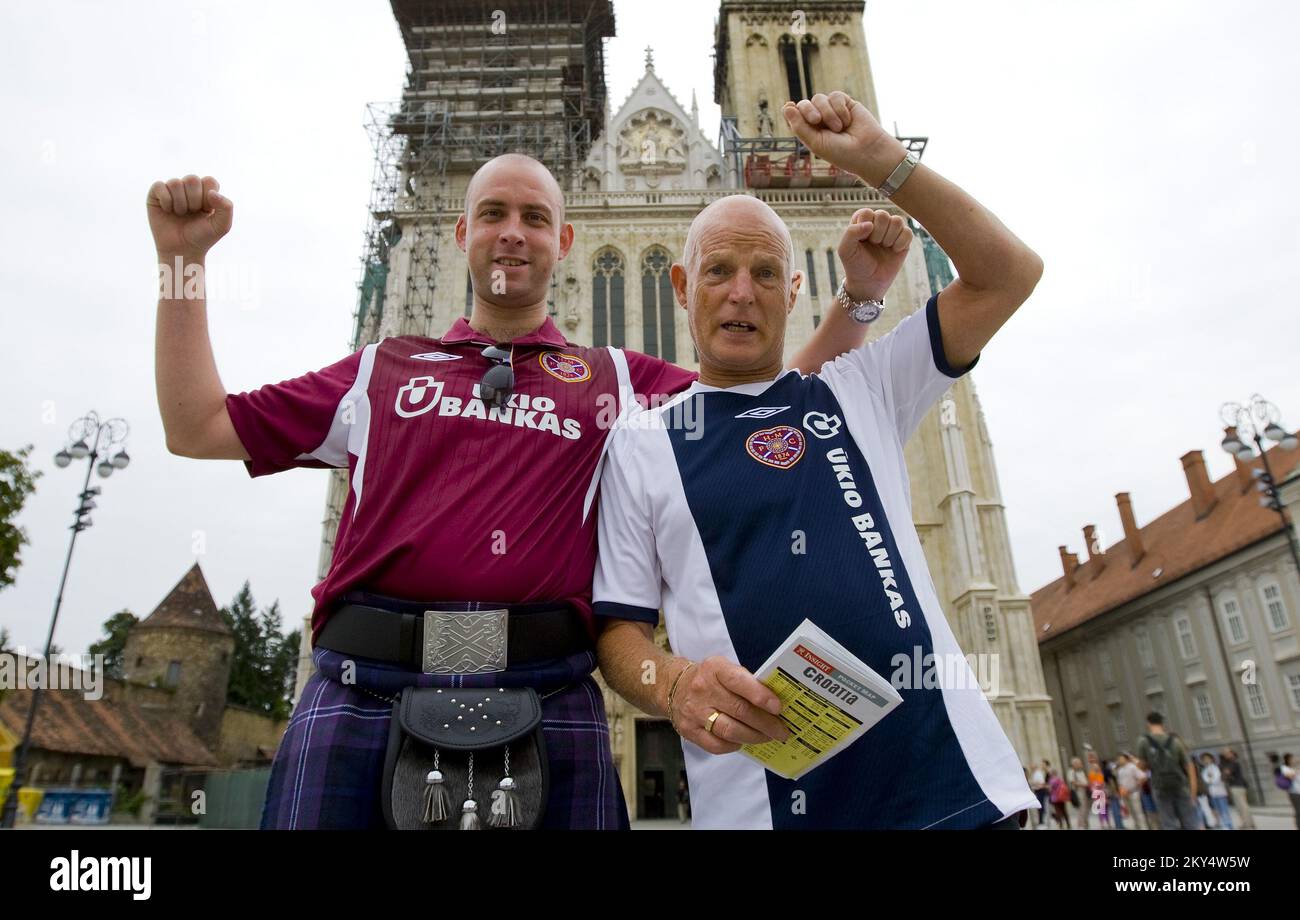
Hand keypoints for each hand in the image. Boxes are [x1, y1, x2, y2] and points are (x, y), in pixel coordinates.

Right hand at [147, 174, 232, 258]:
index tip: (206, 211)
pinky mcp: (155, 195)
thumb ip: (226, 207)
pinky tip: (168, 211)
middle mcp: (188, 189)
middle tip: (192, 213)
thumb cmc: (202, 238)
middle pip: (192, 179)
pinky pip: (159, 186)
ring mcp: (171, 191)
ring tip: (180, 214)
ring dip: (180, 203)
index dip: (208, 197)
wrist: (182, 250)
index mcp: (205, 193)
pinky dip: (166, 201)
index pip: (209, 181)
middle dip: (194, 200)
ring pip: (175, 183)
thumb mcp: (222, 226)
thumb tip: (212, 192)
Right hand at [669, 656, 790, 754]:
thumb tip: (774, 705)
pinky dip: (734, 745)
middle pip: (740, 711)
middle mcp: (702, 689)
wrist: (673, 685)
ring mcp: (694, 711)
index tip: (778, 708)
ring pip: (730, 730)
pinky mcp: (688, 730)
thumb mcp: (724, 669)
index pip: (740, 682)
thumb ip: (746, 682)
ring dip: (754, 737)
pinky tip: (743, 741)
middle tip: (781, 731)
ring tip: (767, 737)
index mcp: (715, 669)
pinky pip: (716, 745)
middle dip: (766, 723)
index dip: (761, 696)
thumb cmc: (709, 678)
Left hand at [781, 91, 898, 178]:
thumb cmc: (840, 152)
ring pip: (819, 98)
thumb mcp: (816, 142)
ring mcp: (831, 110)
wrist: (866, 151)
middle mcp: (818, 119)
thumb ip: (799, 126)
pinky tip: (847, 121)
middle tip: (817, 120)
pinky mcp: (845, 103)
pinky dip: (839, 109)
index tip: (791, 108)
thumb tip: (786, 106)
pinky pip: (835, 96)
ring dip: (827, 112)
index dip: (792, 111)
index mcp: (808, 130)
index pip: (794, 115)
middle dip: (808, 110)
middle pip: (804, 104)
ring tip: (838, 128)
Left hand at [837, 208, 912, 300]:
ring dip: (889, 238)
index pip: (867, 213)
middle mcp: (877, 222)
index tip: (862, 241)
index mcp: (861, 220)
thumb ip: (851, 233)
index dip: (865, 228)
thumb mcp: (845, 250)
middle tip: (874, 245)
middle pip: (883, 215)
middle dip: (877, 234)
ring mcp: (891, 229)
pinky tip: (894, 250)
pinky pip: (908, 232)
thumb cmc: (855, 264)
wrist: (869, 282)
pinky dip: (901, 243)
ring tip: (884, 247)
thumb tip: (870, 225)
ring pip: (897, 221)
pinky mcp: (903, 239)